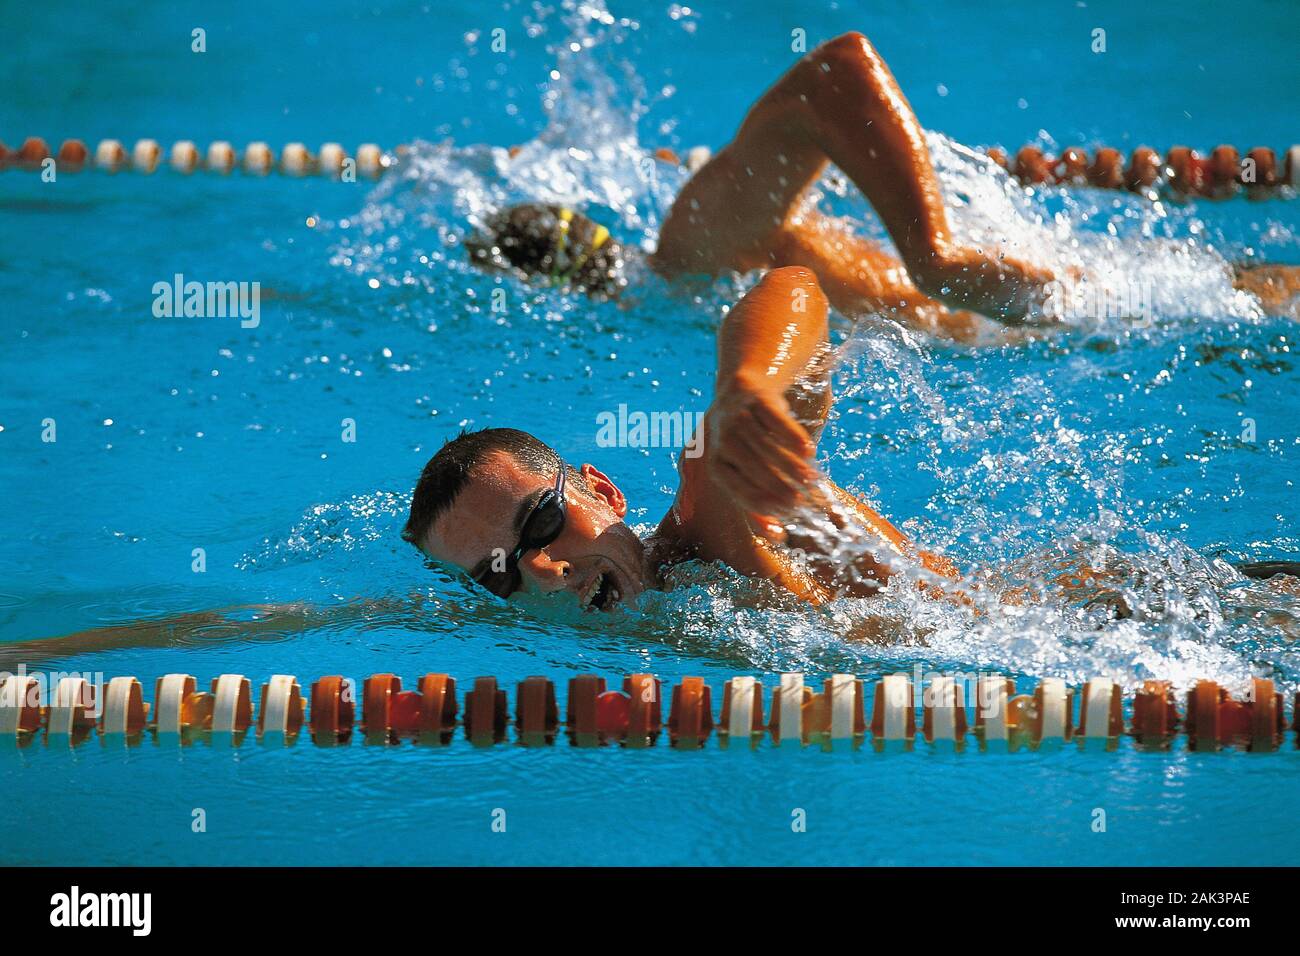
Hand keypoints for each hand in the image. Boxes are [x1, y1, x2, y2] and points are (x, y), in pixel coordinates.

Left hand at [705, 374, 817, 516]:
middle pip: (755, 469)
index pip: (739, 490)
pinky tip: (809, 452)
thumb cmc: (744, 444)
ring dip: (791, 466)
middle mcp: (722, 441)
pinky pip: (776, 421)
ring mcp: (738, 418)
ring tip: (812, 480)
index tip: (787, 513)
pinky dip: (793, 437)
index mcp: (716, 465)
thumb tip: (778, 537)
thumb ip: (757, 504)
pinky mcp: (756, 400)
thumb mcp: (742, 472)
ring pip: (767, 446)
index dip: (764, 504)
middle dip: (780, 487)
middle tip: (803, 501)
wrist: (739, 392)